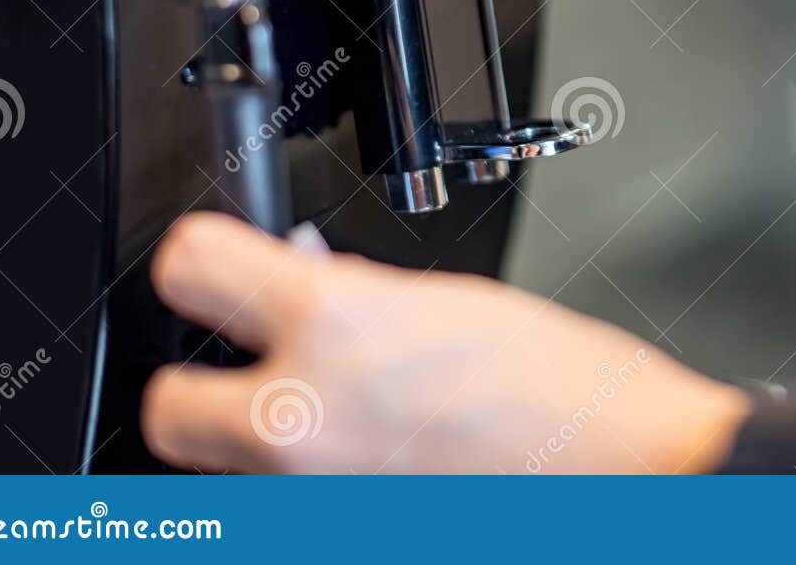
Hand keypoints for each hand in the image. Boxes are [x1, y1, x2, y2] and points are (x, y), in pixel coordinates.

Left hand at [140, 213, 750, 473]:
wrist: (625, 474)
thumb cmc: (565, 388)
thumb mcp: (447, 300)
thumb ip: (349, 291)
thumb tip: (292, 281)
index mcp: (338, 326)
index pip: (189, 267)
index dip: (200, 259)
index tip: (213, 265)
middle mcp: (304, 421)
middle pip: (170, 409)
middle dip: (203, 385)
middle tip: (256, 367)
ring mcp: (313, 500)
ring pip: (226, 474)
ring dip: (261, 445)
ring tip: (344, 419)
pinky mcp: (334, 535)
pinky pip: (287, 508)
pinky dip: (313, 486)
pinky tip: (378, 458)